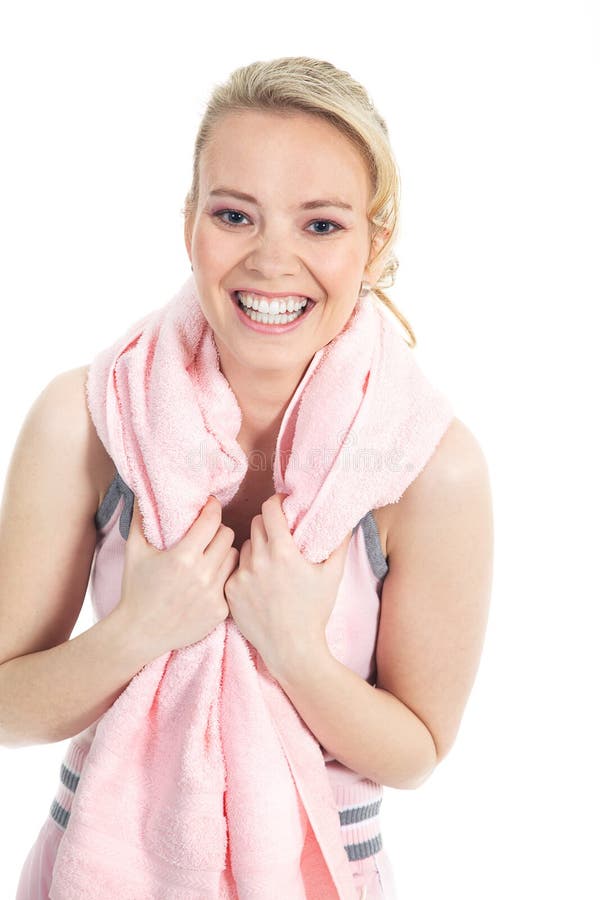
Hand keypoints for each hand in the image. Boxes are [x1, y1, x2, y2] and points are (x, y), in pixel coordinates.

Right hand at [117, 495, 238, 658]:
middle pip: (227, 536)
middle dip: (218, 530)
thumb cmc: (136, 590)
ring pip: (234, 557)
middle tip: (208, 532)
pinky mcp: (220, 611)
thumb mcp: (134, 551)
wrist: (140, 633)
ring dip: (224, 552)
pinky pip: (231, 582)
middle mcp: (202, 574)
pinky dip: (223, 576)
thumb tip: (142, 493)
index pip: (212, 520)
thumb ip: (140, 519)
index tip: (210, 506)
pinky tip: (210, 577)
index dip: (212, 508)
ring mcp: (214, 594)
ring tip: (211, 554)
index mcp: (183, 557)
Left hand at [223, 493, 351, 678]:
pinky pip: (235, 569)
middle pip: (256, 524)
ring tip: (270, 564)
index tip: (282, 506)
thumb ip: (339, 543)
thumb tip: (344, 520)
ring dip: (255, 548)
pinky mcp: (230, 591)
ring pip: (244, 546)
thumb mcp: (332, 575)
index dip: (276, 503)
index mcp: (282, 552)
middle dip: (267, 524)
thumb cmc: (315, 612)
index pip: (269, 509)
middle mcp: (258, 560)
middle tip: (279, 535)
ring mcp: (241, 577)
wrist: (292, 649)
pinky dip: (245, 571)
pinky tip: (259, 584)